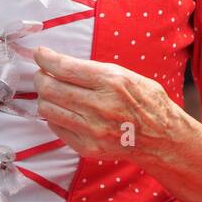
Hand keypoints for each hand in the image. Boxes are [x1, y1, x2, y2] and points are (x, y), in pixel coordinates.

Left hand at [33, 46, 181, 161]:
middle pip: (50, 88)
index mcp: (111, 82)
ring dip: (44, 97)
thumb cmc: (145, 101)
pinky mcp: (87, 147)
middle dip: (39, 77)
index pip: (65, 68)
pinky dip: (54, 116)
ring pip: (47, 109)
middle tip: (42, 73)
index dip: (45, 58)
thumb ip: (93, 70)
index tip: (39, 54)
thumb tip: (59, 62)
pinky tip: (64, 110)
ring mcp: (92, 130)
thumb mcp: (124, 74)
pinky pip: (55, 127)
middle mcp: (100, 106)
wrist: (162, 138)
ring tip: (52, 92)